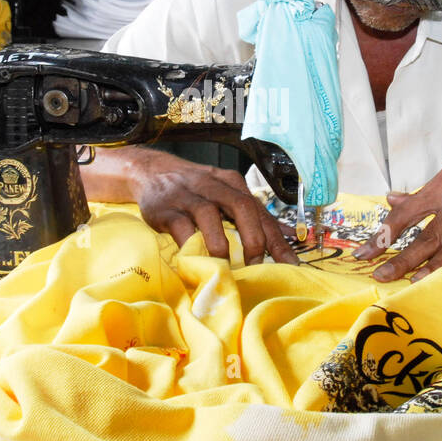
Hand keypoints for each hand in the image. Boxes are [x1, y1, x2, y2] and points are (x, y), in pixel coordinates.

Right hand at [127, 149, 298, 265]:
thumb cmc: (195, 189)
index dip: (278, 240)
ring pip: (210, 216)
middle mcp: (214, 185)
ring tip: (226, 268)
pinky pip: (182, 229)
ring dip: (221, 246)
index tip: (290, 265)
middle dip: (253, 239)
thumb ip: (254, 214)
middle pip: (242, 207)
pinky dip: (191, 247)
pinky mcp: (166, 209)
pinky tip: (197, 261)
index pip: (261, 211)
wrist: (151, 172)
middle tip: (256, 265)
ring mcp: (188, 195)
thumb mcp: (225, 193)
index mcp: (233, 183)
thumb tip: (290, 236)